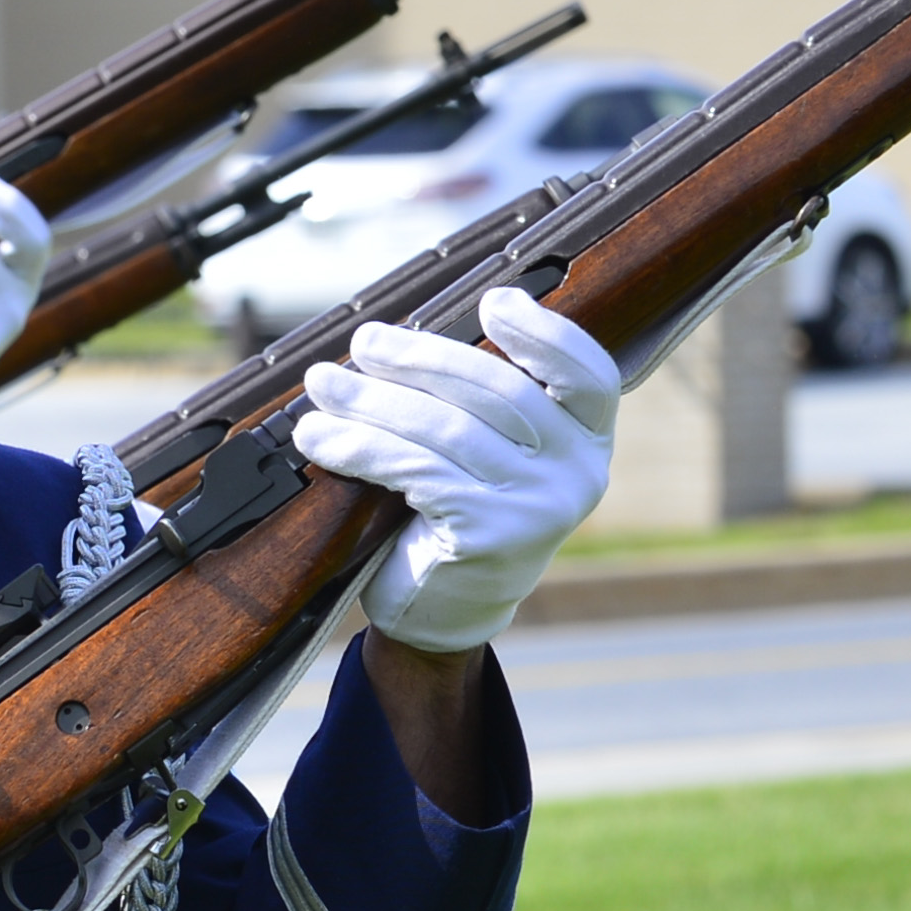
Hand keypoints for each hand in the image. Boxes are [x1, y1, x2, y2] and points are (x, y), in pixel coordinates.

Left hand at [293, 287, 620, 654]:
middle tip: (363, 342)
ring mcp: (540, 508)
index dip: (544, 333)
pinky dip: (361, 448)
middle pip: (498, 391)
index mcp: (587, 441)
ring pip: (448, 430)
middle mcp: (579, 473)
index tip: (493, 299)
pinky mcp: (491, 536)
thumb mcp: (490, 455)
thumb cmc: (460, 513)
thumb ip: (479, 401)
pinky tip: (322, 439)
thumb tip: (405, 332)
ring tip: (322, 388)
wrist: (447, 610)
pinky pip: (416, 472)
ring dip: (372, 402)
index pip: (588, 373)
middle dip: (419, 359)